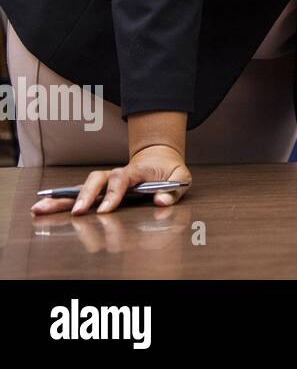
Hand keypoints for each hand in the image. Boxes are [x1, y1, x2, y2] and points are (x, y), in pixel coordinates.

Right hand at [30, 144, 191, 215]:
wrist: (160, 158)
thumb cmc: (170, 170)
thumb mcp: (181, 177)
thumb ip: (174, 189)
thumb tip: (161, 201)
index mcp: (136, 171)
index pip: (121, 179)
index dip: (113, 194)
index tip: (106, 210)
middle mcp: (117, 175)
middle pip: (96, 180)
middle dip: (84, 195)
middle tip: (77, 212)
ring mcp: (106, 182)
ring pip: (82, 186)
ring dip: (63, 197)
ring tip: (41, 209)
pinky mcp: (100, 190)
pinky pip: (78, 194)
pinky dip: (60, 200)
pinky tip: (42, 207)